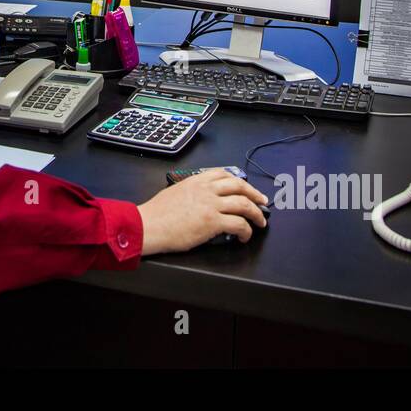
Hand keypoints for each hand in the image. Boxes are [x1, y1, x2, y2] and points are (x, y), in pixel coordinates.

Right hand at [137, 170, 268, 254]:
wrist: (148, 225)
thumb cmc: (156, 213)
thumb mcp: (174, 192)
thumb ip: (191, 192)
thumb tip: (200, 201)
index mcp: (196, 181)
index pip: (224, 174)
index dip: (239, 181)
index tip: (245, 188)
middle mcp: (206, 190)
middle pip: (240, 186)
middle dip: (255, 194)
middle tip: (262, 202)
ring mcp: (211, 205)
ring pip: (244, 204)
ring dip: (256, 214)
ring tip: (260, 222)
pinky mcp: (212, 222)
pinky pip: (239, 224)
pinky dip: (247, 231)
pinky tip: (245, 236)